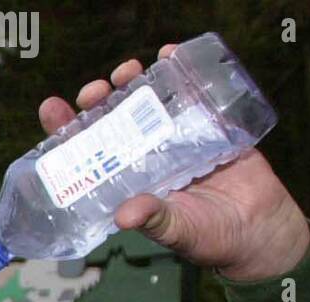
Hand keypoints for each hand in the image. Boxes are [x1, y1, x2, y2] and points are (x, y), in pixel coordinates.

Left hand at [37, 46, 309, 281]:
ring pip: (144, 102)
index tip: (52, 108)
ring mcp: (174, 138)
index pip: (87, 153)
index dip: (66, 130)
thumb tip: (124, 215)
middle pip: (111, 120)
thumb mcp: (176, 230)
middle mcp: (144, 157)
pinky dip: (179, 71)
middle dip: (99, 99)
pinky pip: (189, 93)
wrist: (257, 229)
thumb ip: (153, 219)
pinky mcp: (207, 124)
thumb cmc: (207, 237)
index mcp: (125, 182)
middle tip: (95, 91)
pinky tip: (169, 55)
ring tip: (126, 71)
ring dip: (131, 82)